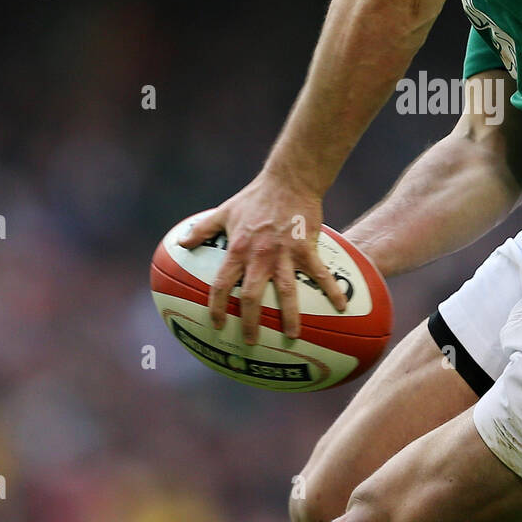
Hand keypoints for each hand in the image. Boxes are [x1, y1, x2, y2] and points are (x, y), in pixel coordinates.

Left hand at [178, 172, 346, 344]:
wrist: (289, 180)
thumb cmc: (255, 196)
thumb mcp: (224, 211)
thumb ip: (202, 229)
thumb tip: (180, 242)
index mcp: (238, 248)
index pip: (223, 284)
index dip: (218, 306)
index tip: (218, 323)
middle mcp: (260, 255)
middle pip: (253, 296)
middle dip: (251, 322)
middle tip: (252, 340)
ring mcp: (285, 254)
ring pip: (287, 292)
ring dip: (290, 316)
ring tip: (293, 336)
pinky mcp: (307, 248)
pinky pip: (320, 274)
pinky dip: (332, 290)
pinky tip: (341, 306)